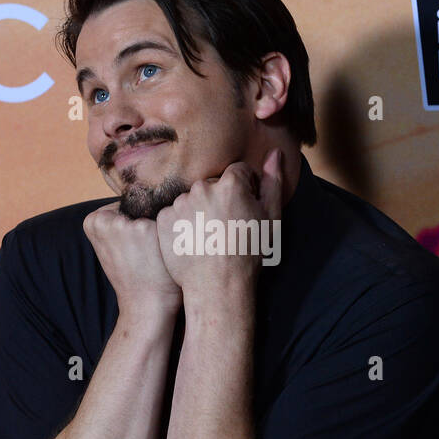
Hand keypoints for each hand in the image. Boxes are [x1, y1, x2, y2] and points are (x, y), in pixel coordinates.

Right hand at [83, 201, 181, 319]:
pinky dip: (173, 232)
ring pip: (154, 210)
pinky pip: (167, 218)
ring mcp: (122, 222)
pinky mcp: (143, 228)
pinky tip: (169, 250)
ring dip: (163, 226)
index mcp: (92, 221)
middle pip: (140, 207)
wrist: (146, 305)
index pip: (125, 208)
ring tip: (158, 252)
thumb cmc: (137, 275)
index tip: (135, 250)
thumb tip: (145, 195)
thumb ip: (119, 222)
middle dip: (149, 224)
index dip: (137, 228)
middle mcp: (103, 219)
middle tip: (148, 253)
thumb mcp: (115, 247)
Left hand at [155, 148, 284, 305]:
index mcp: (230, 184)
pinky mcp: (164, 219)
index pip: (238, 172)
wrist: (218, 286)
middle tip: (226, 227)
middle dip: (220, 199)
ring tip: (209, 237)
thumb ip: (272, 181)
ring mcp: (180, 203)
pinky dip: (182, 224)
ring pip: (193, 199)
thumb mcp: (270, 218)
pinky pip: (175, 214)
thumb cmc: (249, 253)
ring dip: (200, 211)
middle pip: (213, 184)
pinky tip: (194, 241)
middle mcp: (202, 187)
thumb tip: (274, 153)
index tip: (244, 210)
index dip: (244, 190)